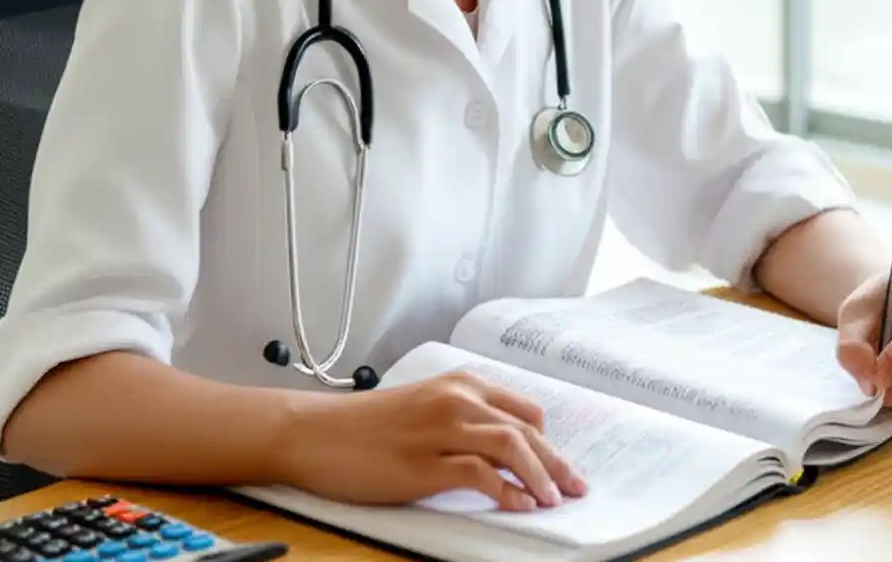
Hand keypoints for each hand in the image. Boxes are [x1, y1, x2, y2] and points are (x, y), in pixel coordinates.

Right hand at [280, 370, 587, 510]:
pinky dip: (507, 491)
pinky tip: (520, 505)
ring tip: (556, 500)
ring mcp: (441, 431)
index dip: (549, 441)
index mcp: (459, 385)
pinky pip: (481, 474)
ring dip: (542, 475)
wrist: (313, 432)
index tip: (561, 466)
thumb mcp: (422, 409)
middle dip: (558, 462)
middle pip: (526, 429)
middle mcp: (456, 401)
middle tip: (578, 487)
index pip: (524, 411)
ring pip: (512, 445)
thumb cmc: (364, 426)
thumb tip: (501, 451)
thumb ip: (461, 421)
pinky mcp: (424, 464)